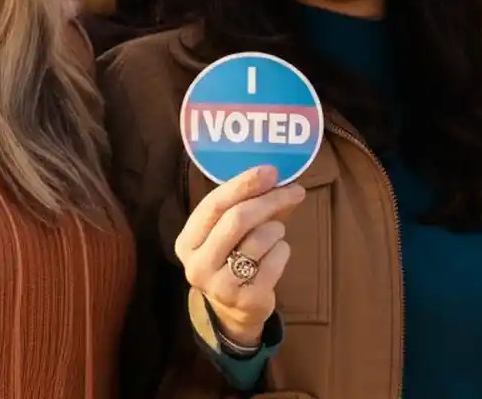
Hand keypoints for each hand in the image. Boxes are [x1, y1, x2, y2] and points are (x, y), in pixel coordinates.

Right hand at [175, 165, 305, 346]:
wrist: (232, 311)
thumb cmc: (231, 258)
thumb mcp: (228, 232)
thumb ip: (247, 204)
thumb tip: (279, 179)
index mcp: (188, 241)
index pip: (214, 205)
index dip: (243, 185)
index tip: (270, 171)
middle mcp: (198, 264)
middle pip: (237, 220)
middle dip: (269, 200)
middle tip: (294, 190)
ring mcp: (220, 285)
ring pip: (259, 240)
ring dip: (276, 229)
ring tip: (275, 233)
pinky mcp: (246, 300)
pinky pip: (275, 261)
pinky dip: (282, 251)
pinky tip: (276, 254)